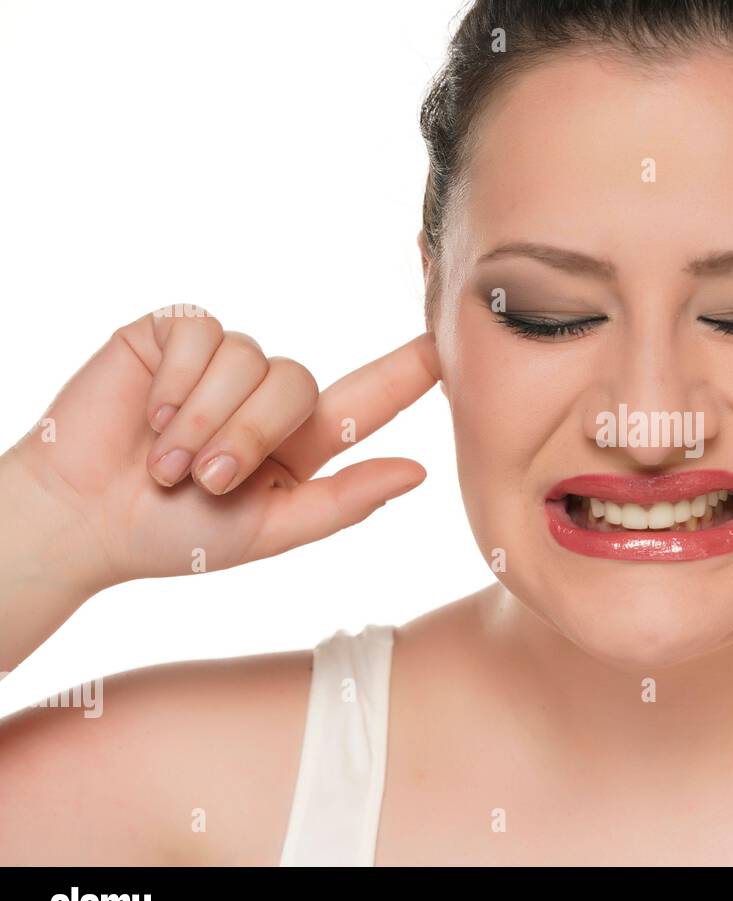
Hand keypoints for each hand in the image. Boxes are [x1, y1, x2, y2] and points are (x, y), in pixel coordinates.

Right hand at [8, 305, 438, 590]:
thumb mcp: (269, 530)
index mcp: (299, 442)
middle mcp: (266, 395)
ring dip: (203, 419)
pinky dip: (174, 385)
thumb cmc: (173, 535)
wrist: (81, 520)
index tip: (452, 344)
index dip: (409, 371)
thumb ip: (343, 501)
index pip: (367, 398)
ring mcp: (220, 360)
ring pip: (249, 358)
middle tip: (203, 481)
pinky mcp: (174, 333)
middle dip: (247, 436)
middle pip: (297, 383)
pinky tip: (147, 416)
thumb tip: (418, 471)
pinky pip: (201, 336)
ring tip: (165, 460)